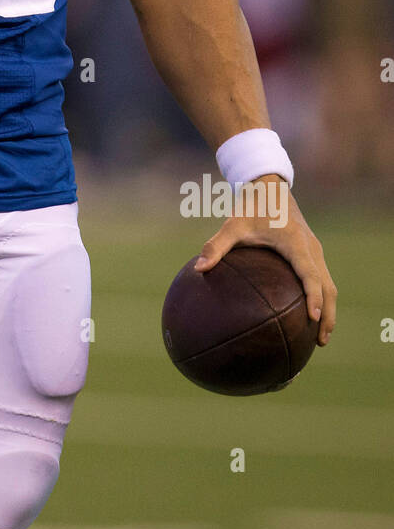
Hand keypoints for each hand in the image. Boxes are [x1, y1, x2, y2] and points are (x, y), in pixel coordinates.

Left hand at [193, 175, 336, 345]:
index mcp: (296, 244)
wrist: (269, 186)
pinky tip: (307, 314)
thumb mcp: (232, 225)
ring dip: (328, 310)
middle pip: (328, 287)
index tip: (312, 318)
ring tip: (319, 337)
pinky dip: (321, 297)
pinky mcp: (311, 252)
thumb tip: (198, 269)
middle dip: (328, 315)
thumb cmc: (251, 206)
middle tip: (319, 342)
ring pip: (329, 284)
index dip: (313, 297)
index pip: (310, 275)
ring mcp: (314, 250)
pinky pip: (321, 278)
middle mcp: (311, 249)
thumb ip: (216, 246)